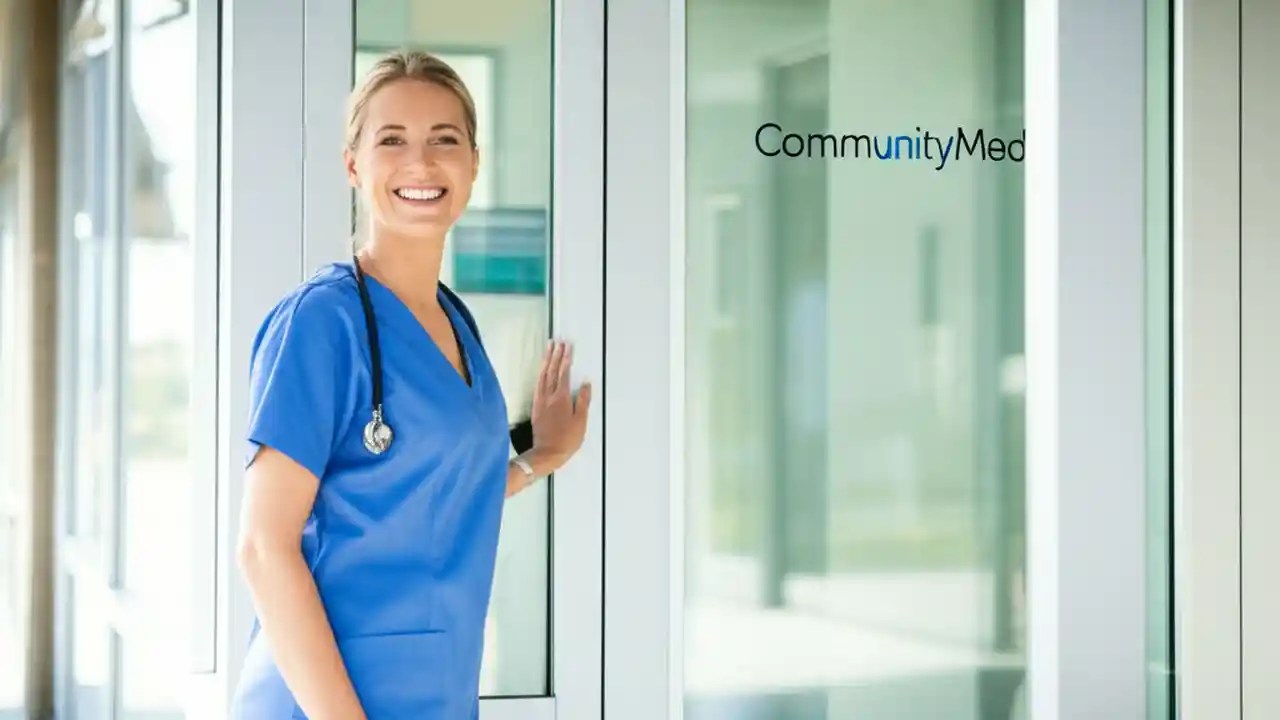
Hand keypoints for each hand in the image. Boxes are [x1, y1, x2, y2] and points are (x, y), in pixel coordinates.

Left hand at [530, 339, 591, 471]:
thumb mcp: (581, 421)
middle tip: (558, 342)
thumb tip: (586, 384)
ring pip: (542, 376)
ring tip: (549, 349)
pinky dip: (541, 374)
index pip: (564, 373)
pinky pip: (538, 384)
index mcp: (561, 398)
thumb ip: (583, 400)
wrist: (547, 453)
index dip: (566, 358)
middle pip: (552, 371)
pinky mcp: (536, 407)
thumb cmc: (567, 439)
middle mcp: (549, 396)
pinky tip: (542, 370)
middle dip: (556, 355)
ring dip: (546, 361)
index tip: (568, 346)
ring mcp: (541, 401)